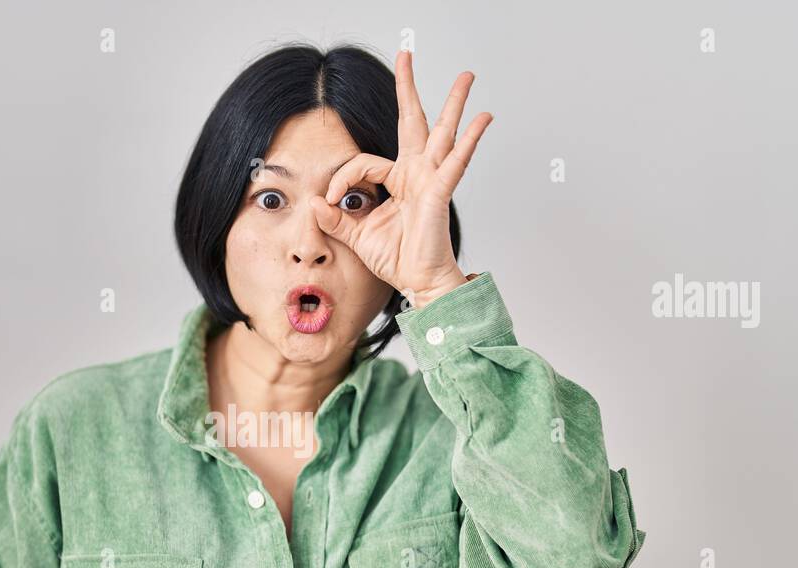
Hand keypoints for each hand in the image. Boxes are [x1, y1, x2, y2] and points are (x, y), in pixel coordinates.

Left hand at [309, 49, 492, 310]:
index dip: (342, 177)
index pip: (363, 163)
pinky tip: (483, 118)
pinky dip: (469, 140)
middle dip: (408, 89)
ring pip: (441, 133)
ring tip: (466, 76)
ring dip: (454, 103)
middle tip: (406, 56)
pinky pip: (454, 162)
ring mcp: (431, 180)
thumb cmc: (397, 259)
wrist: (418, 283)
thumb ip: (335, 219)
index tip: (330, 199)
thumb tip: (314, 204)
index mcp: (397, 181)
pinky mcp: (440, 192)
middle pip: (412, 123)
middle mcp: (416, 174)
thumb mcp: (356, 237)